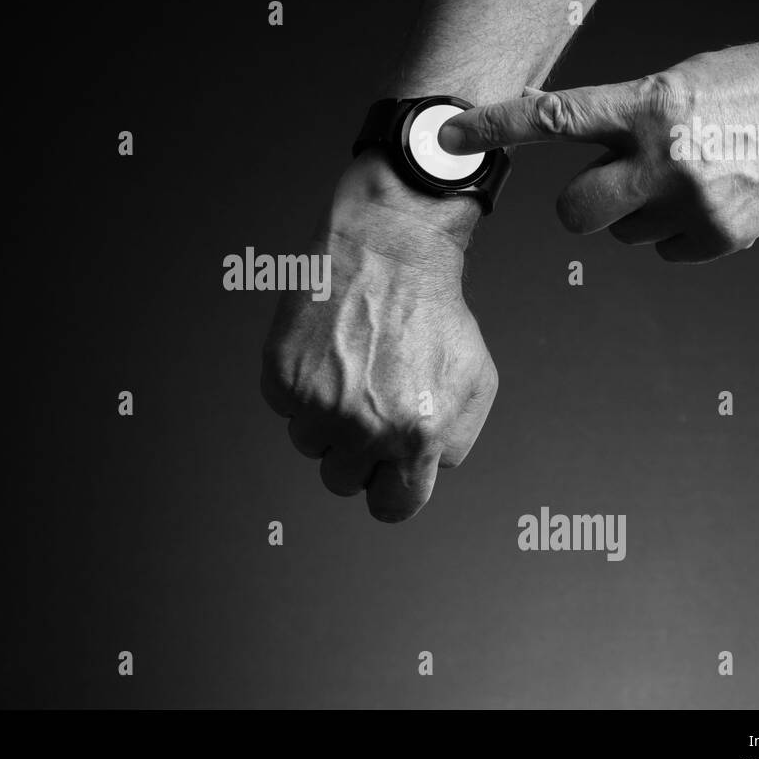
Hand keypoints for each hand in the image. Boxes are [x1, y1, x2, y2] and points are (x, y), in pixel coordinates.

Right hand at [260, 150, 497, 521]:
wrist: (388, 250)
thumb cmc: (434, 311)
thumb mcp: (475, 382)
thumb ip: (454, 439)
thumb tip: (427, 468)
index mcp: (416, 438)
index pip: (392, 507)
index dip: (388, 490)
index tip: (384, 473)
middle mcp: (364, 429)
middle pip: (343, 481)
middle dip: (355, 451)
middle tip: (368, 403)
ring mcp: (317, 405)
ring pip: (309, 445)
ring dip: (324, 417)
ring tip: (349, 368)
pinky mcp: (283, 378)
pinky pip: (284, 407)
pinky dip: (299, 384)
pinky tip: (326, 350)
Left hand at [439, 31, 758, 261]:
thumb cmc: (751, 83)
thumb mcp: (677, 85)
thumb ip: (625, 121)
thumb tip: (576, 158)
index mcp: (651, 105)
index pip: (555, 119)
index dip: (495, 127)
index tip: (447, 133)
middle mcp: (666, 158)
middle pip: (574, 214)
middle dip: (584, 204)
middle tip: (614, 181)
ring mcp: (695, 204)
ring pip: (621, 234)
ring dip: (639, 211)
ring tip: (686, 177)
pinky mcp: (722, 238)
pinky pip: (662, 252)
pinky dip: (676, 233)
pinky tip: (709, 200)